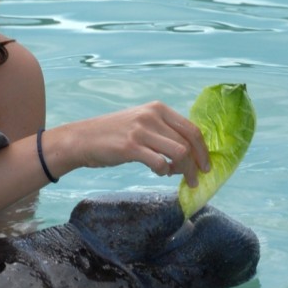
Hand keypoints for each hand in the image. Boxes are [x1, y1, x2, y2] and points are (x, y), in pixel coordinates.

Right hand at [53, 102, 210, 185]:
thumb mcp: (140, 122)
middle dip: (197, 164)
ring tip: (182, 179)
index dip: (203, 150)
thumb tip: (188, 149)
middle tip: (196, 179)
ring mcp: (141, 131)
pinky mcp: (131, 147)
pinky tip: (158, 172)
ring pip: (179, 153)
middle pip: (188, 143)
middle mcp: (151, 116)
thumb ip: (162, 130)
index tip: (205, 164)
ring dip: (185, 170)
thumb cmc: (112, 134)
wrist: (82, 139)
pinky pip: (160, 163)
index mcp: (157, 108)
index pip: (192, 129)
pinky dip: (164, 171)